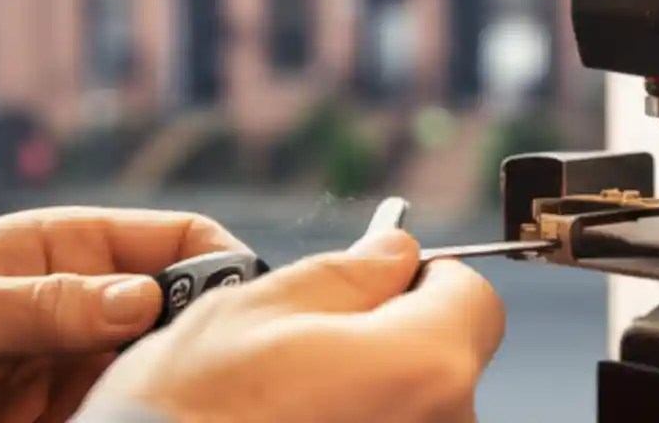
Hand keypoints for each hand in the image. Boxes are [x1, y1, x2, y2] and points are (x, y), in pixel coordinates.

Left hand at [0, 206, 250, 421]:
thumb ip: (47, 303)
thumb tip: (142, 298)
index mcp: (70, 247)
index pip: (172, 239)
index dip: (218, 260)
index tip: (241, 302)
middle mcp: (86, 298)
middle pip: (177, 309)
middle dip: (201, 334)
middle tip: (212, 371)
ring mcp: (76, 357)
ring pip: (155, 367)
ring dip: (169, 384)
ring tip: (173, 404)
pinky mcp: (63, 409)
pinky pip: (119, 410)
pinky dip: (137, 416)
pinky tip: (138, 419)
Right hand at [79, 229, 505, 422]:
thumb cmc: (184, 420)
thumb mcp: (251, 311)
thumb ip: (346, 272)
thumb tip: (394, 252)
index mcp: (423, 365)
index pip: (474, 296)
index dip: (426, 278)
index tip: (381, 282)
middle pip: (445, 356)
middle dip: (389, 337)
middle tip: (306, 348)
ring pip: (413, 405)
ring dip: (366, 392)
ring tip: (283, 403)